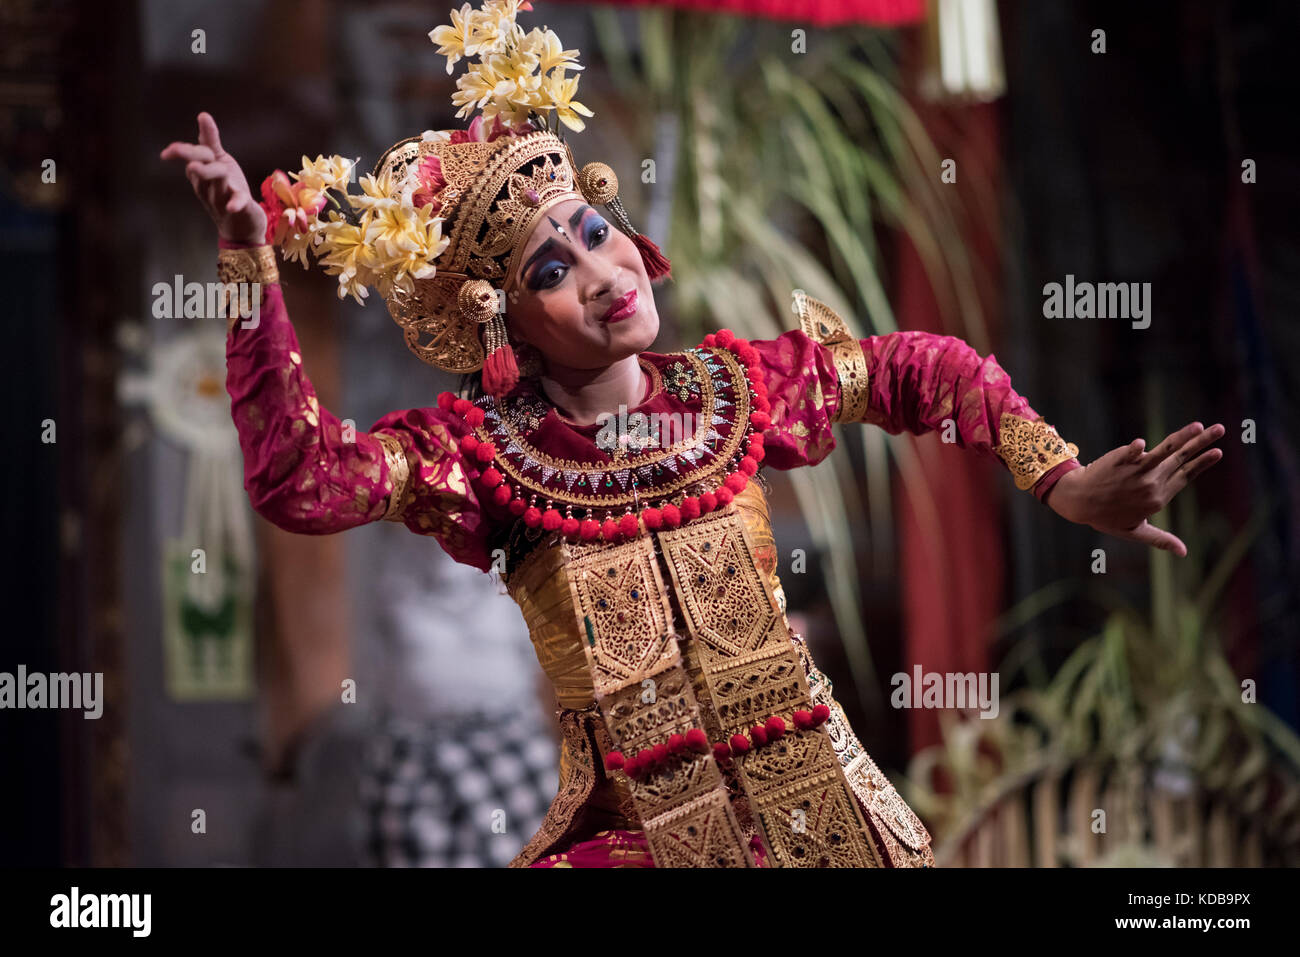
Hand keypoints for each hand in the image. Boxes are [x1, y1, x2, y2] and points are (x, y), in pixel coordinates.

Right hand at [160, 112, 266, 245]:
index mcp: (204, 173)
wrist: (241, 228)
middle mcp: (211, 183)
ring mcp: (225, 194)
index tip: (167, 150)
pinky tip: (233, 206)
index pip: (194, 156)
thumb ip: (211, 143)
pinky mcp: (242, 205)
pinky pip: (237, 202)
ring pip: (216, 179)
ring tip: (195, 168)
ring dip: (207, 172)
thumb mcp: (219, 164)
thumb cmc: (227, 192)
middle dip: (191, 155)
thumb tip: (202, 115)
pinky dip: (235, 203)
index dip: (181, 151)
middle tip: (176, 151)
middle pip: (201, 165)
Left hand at [1046, 421, 1225, 555]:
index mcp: (1157, 498)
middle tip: (1220, 429)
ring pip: (1164, 451)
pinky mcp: (1119, 460)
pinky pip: (1130, 453)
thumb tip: (1184, 553)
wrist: (1078, 502)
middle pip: (1181, 460)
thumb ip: (1161, 540)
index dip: (1202, 463)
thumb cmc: (1106, 516)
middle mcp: (1150, 484)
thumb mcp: (1135, 532)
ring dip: (1183, 437)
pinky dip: (1136, 450)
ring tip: (1200, 426)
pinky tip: (1141, 444)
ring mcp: (1135, 471)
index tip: (1219, 452)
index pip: (1186, 476)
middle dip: (1202, 444)